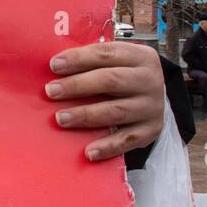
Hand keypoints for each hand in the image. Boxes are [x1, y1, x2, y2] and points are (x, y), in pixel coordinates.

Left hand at [44, 41, 164, 161]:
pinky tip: (88, 152)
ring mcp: (152, 107)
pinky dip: (107, 147)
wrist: (155, 98)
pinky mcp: (151, 130)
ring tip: (61, 118)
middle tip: (51, 91)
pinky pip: (127, 140)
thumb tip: (54, 67)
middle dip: (77, 85)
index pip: (106, 54)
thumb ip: (91, 61)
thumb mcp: (116, 62)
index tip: (54, 66)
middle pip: (110, 81)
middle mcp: (149, 80)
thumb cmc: (124, 76)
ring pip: (116, 111)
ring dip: (85, 115)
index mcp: (140, 56)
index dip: (79, 59)